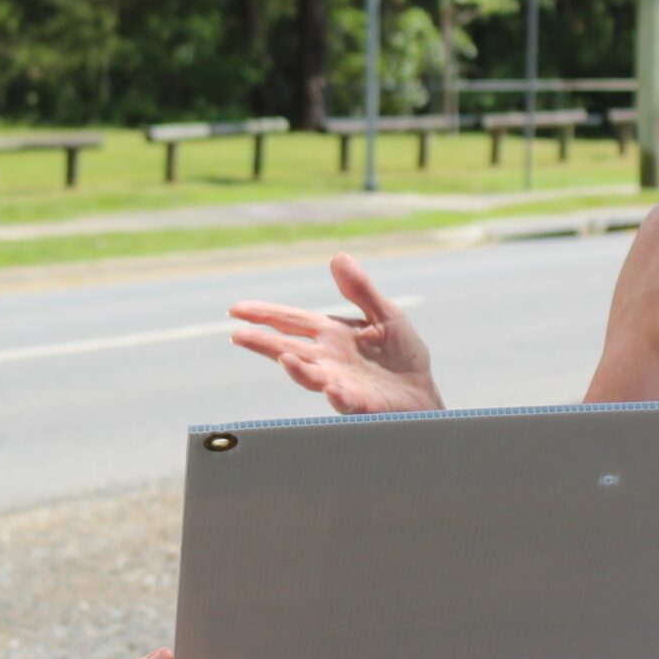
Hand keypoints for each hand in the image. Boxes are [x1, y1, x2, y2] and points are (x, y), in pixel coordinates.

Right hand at [229, 253, 442, 414]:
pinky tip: (331, 388)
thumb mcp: (386, 314)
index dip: (264, 314)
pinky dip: (337, 395)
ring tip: (282, 357)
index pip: (291, 321)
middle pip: (289, 348)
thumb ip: (361, 290)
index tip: (236, 310)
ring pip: (311, 376)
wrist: (422, 391)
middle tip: (237, 335)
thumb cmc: (402, 355)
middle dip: (263, 342)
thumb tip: (338, 256)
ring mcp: (340, 381)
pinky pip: (345, 400)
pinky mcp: (360, 402)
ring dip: (297, 369)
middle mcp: (328, 359)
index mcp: (331, 334)